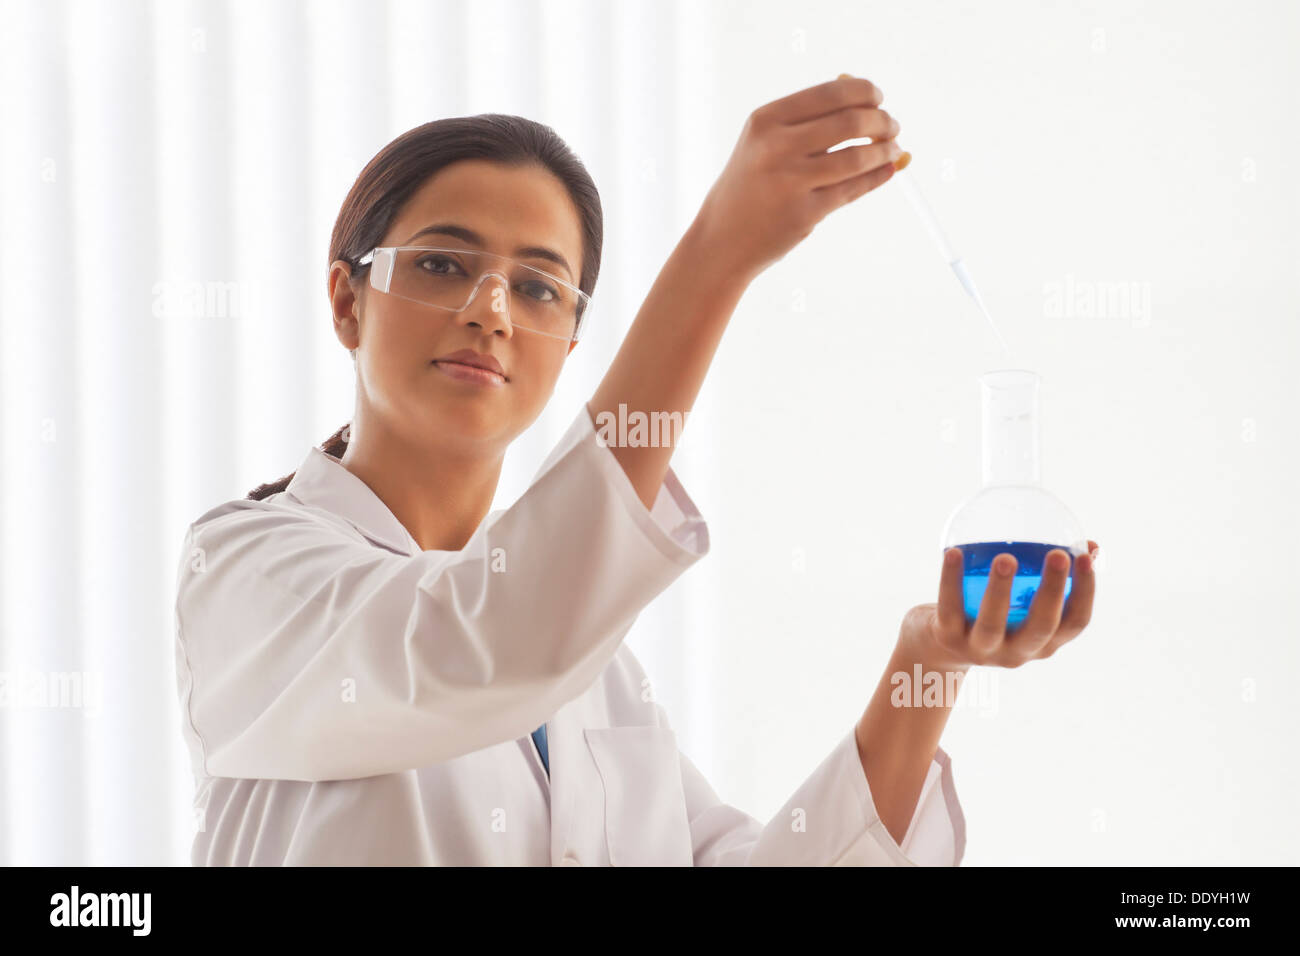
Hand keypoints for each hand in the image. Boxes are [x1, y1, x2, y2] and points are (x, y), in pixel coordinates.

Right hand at [690, 74, 904, 283]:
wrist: (721, 239)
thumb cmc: (750, 185)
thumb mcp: (763, 143)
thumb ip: (807, 120)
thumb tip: (867, 101)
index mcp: (766, 120)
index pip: (831, 93)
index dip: (865, 91)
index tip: (878, 98)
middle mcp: (776, 147)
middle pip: (851, 121)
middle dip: (882, 120)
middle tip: (892, 126)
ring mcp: (790, 181)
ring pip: (858, 156)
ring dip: (885, 150)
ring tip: (893, 149)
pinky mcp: (804, 213)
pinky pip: (854, 188)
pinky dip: (878, 176)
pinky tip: (887, 169)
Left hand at [899, 540, 1100, 670]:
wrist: (938, 648)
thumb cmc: (991, 613)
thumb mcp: (1023, 603)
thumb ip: (1051, 577)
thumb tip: (1089, 545)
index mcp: (1043, 642)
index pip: (1075, 622)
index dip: (1085, 592)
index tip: (1086, 557)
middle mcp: (1017, 652)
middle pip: (1040, 627)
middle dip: (1052, 591)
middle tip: (1058, 554)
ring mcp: (981, 649)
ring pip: (992, 624)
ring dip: (1000, 590)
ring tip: (1005, 558)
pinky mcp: (948, 638)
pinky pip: (950, 608)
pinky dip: (951, 580)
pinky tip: (954, 553)